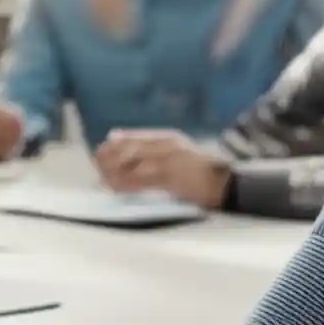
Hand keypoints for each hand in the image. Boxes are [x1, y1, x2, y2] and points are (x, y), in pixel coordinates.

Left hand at [95, 130, 230, 207]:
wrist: (226, 184)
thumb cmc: (199, 172)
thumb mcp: (176, 151)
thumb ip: (151, 145)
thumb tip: (114, 137)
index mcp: (169, 138)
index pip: (135, 136)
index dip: (115, 144)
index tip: (100, 150)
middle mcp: (169, 146)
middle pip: (131, 148)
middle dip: (110, 157)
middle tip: (97, 165)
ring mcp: (171, 161)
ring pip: (134, 165)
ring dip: (115, 172)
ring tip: (103, 179)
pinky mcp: (172, 178)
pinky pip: (143, 181)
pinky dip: (127, 184)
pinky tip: (115, 188)